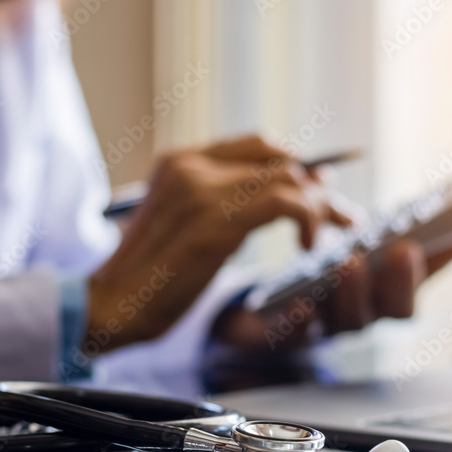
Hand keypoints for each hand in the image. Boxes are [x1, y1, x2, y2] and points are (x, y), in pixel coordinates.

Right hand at [85, 135, 350, 353]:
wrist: (110, 305)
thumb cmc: (145, 280)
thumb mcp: (180, 227)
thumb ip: (218, 205)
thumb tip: (275, 195)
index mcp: (178, 162)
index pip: (255, 145)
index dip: (295, 164)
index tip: (320, 188)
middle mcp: (190, 165)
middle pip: (278, 158)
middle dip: (317, 185)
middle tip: (342, 217)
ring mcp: (203, 189)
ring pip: (288, 177)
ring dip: (319, 206)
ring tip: (327, 235)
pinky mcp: (217, 220)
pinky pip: (286, 203)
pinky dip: (308, 220)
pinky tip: (304, 246)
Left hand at [211, 218, 451, 350]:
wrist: (253, 309)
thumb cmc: (312, 272)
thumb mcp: (348, 237)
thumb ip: (384, 223)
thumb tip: (421, 183)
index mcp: (386, 285)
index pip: (434, 269)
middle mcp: (366, 311)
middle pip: (399, 309)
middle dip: (405, 279)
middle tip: (405, 249)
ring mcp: (329, 327)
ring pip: (351, 321)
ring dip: (354, 291)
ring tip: (348, 262)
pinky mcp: (287, 336)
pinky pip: (297, 336)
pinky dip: (300, 321)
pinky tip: (299, 304)